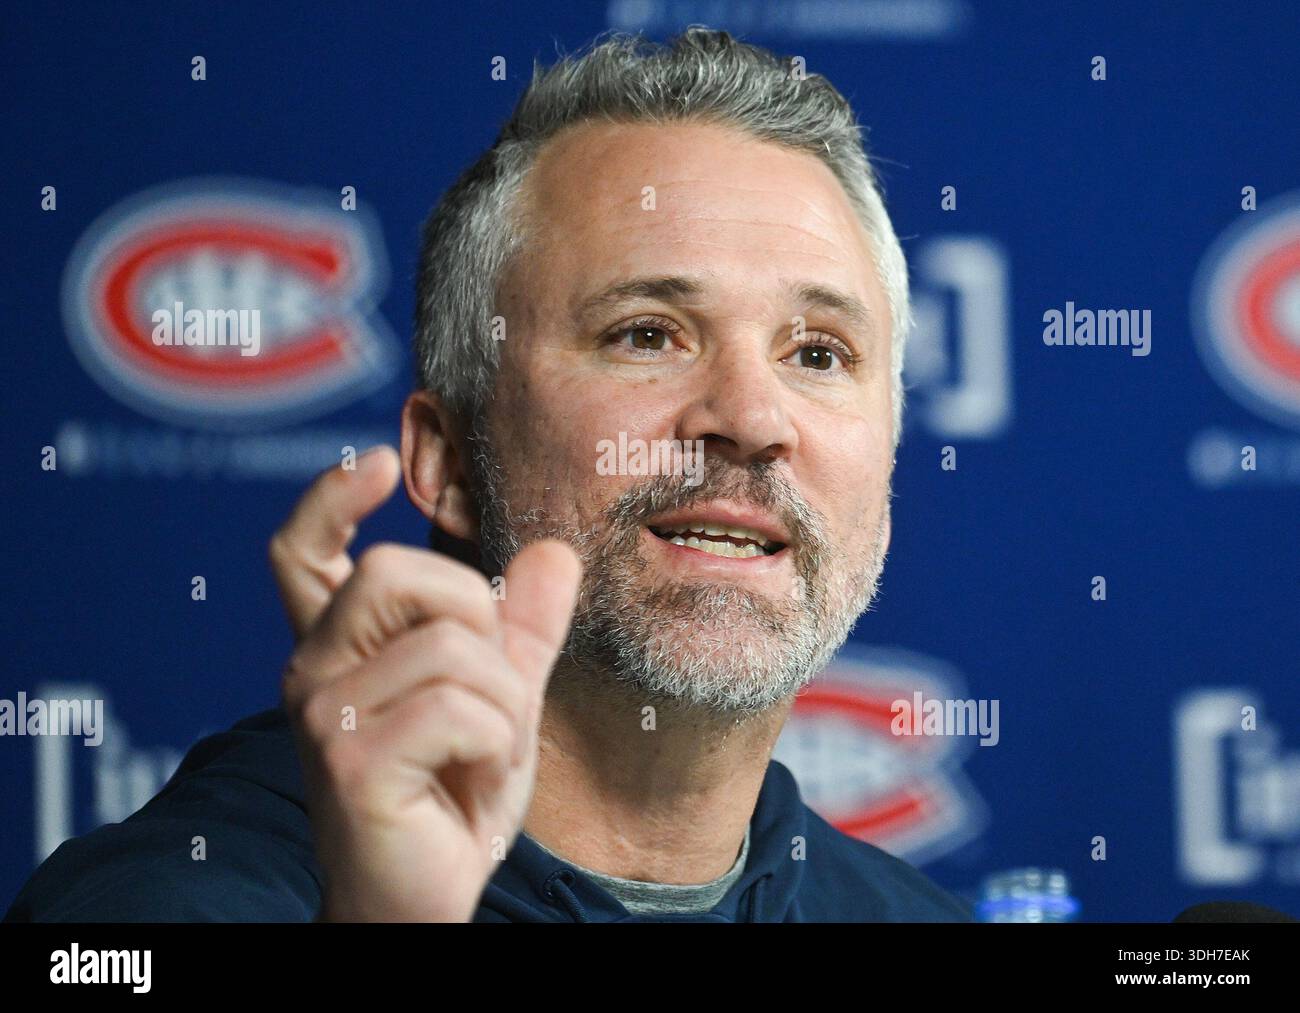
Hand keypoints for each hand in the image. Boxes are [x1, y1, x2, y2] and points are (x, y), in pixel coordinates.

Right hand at [270, 447, 581, 920]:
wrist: (422, 899)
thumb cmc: (450, 798)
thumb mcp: (497, 699)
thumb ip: (521, 630)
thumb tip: (556, 551)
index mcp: (337, 650)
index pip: (299, 554)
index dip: (327, 500)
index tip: (377, 463)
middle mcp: (311, 672)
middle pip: (394, 573)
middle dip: (476, 620)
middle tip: (488, 695)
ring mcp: (323, 715)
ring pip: (452, 645)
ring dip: (503, 705)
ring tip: (484, 758)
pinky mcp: (350, 761)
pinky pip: (462, 708)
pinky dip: (498, 746)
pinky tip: (474, 787)